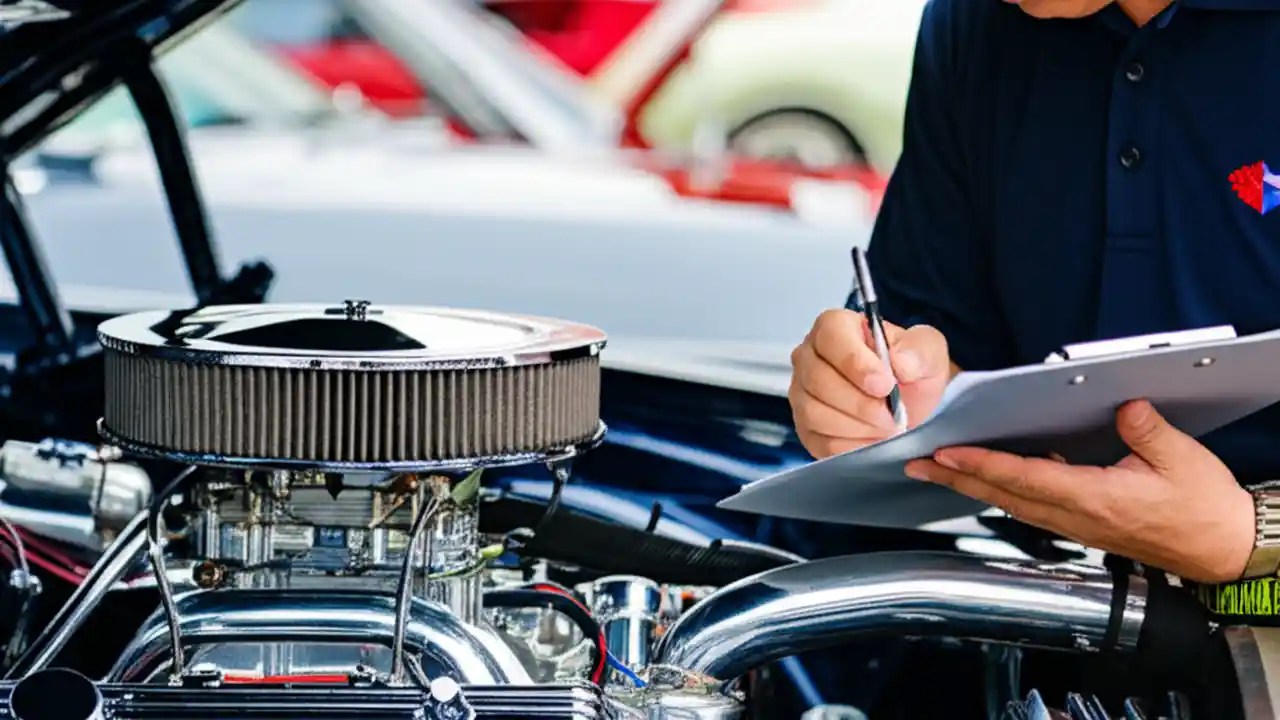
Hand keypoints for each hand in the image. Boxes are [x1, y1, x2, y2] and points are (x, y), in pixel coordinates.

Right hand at [789, 308, 950, 458]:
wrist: (910, 402)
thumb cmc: (911, 369)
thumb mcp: (928, 350)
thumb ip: (920, 350)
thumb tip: (900, 362)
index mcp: (835, 327)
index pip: (830, 337)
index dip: (855, 362)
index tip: (885, 385)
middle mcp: (809, 357)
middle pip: (818, 379)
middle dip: (860, 403)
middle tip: (893, 415)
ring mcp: (802, 393)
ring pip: (814, 412)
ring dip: (857, 426)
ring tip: (887, 427)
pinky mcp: (805, 428)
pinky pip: (818, 441)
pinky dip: (851, 445)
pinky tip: (873, 438)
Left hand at [904, 399, 1254, 583]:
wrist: (1222, 550)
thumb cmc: (1204, 510)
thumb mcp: (1182, 459)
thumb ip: (1146, 430)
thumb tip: (1123, 403)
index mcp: (1095, 499)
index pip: (1025, 478)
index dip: (982, 464)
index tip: (946, 453)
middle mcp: (1076, 516)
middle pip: (1002, 494)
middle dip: (956, 477)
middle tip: (915, 464)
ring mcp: (1076, 524)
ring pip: (1011, 503)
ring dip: (971, 485)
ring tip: (937, 469)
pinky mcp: (1082, 526)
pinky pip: (1030, 508)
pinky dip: (1001, 491)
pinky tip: (988, 479)